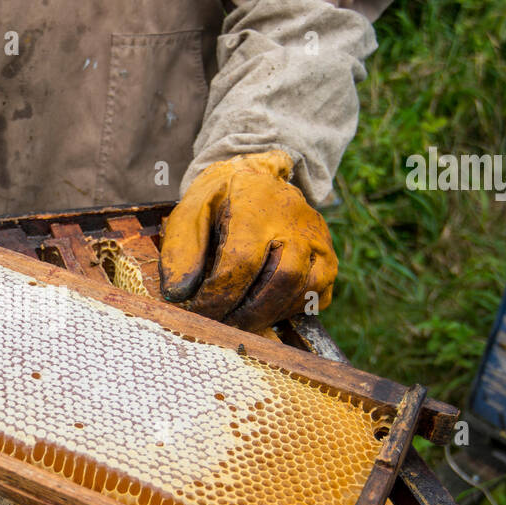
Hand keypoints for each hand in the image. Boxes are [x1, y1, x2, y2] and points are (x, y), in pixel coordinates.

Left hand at [158, 150, 336, 331]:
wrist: (260, 178)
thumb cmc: (220, 200)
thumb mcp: (189, 213)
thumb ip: (180, 252)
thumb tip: (177, 294)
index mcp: (256, 208)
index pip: (241, 262)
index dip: (219, 296)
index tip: (198, 313)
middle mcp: (296, 223)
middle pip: (282, 280)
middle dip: (248, 314)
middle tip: (221, 326)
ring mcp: (319, 241)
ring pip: (303, 290)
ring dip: (268, 315)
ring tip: (239, 320)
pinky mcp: (328, 259)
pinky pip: (316, 297)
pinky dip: (289, 311)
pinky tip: (264, 309)